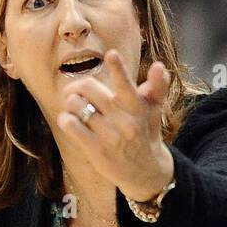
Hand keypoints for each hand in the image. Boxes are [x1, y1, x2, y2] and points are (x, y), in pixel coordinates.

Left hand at [54, 49, 174, 201]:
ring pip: (76, 105)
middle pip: (88, 88)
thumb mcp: (154, 111)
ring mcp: (109, 136)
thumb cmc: (146, 134)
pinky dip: (65, 119)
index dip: (119, 69)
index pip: (126, 85)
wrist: (145, 172)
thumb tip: (161, 67)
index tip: (112, 55)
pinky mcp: (96, 150)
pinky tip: (70, 121)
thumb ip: (157, 87)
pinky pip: (70, 124)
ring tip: (75, 109)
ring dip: (70, 104)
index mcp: (137, 107)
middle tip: (75, 92)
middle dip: (76, 87)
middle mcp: (124, 121)